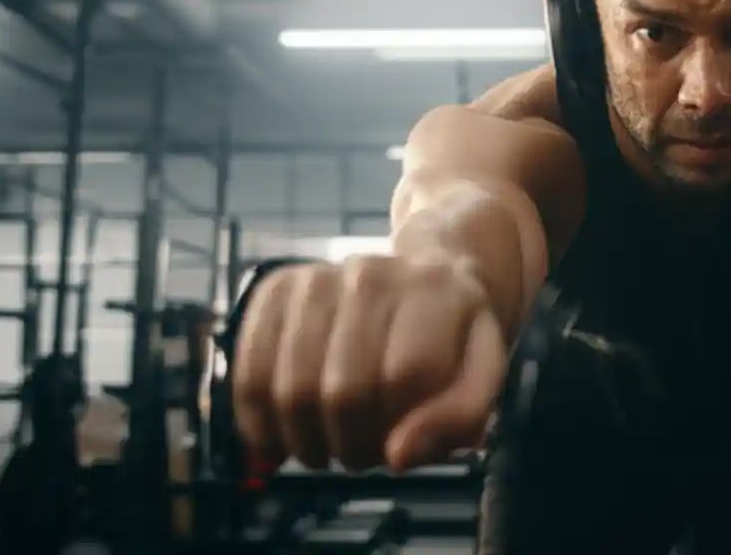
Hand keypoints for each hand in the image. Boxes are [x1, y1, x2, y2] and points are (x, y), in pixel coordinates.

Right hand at [232, 255, 507, 471]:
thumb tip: (397, 456)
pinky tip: (279, 438)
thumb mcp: (481, 377)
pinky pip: (249, 371)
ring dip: (306, 441)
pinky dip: (257, 421)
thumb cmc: (453, 342)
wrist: (428, 279)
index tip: (399, 446)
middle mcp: (372, 275)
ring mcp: (318, 277)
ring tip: (327, 446)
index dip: (399, 429)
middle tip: (361, 453)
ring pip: (292, 389)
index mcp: (436, 293)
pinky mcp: (276, 289)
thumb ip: (458, 418)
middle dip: (351, 444)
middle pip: (344, 391)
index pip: (405, 377)